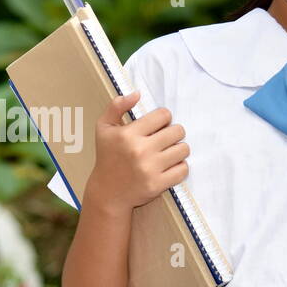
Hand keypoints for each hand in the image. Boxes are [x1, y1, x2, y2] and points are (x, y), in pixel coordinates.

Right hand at [86, 90, 188, 213]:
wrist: (107, 193)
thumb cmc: (107, 157)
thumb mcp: (104, 128)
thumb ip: (116, 106)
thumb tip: (137, 93)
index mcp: (128, 134)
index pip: (163, 115)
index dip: (163, 118)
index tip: (159, 125)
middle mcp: (140, 150)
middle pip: (177, 131)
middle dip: (174, 133)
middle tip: (165, 139)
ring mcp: (150, 168)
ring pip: (183, 149)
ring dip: (179, 149)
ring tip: (169, 152)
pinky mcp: (157, 184)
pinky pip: (183, 169)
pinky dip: (180, 167)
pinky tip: (170, 166)